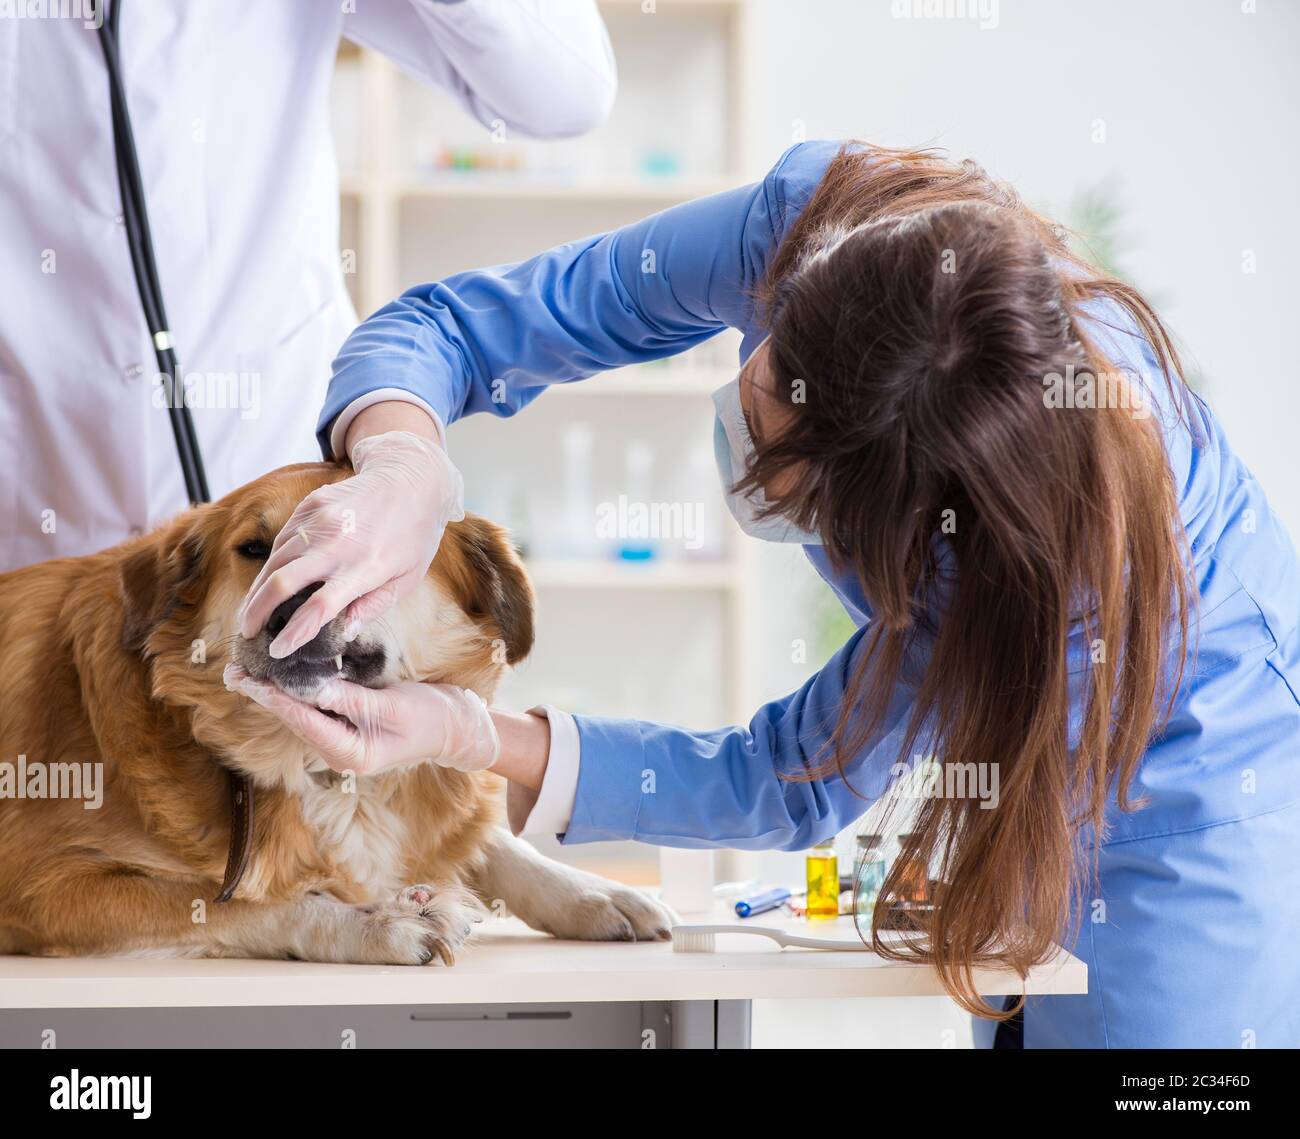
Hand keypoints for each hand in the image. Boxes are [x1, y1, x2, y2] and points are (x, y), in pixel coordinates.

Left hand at [223, 665, 499, 774]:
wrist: (455, 727)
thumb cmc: (429, 717)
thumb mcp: (392, 707)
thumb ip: (352, 700)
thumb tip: (315, 689)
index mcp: (350, 753)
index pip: (305, 721)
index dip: (275, 698)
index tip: (249, 680)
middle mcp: (340, 751)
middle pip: (295, 719)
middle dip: (265, 694)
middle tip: (234, 671)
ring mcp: (343, 740)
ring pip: (301, 713)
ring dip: (276, 691)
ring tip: (246, 671)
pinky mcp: (348, 725)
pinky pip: (316, 708)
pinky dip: (297, 690)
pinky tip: (281, 675)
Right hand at [237, 430, 463, 658]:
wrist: (411, 479)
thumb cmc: (414, 537)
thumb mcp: (406, 578)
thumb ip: (374, 605)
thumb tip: (344, 633)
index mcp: (367, 567)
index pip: (321, 606)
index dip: (295, 632)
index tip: (277, 650)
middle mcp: (339, 543)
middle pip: (283, 582)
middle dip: (257, 612)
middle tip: (246, 634)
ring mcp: (321, 520)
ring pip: (274, 560)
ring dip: (257, 590)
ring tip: (251, 612)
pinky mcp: (311, 504)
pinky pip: (283, 539)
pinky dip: (271, 563)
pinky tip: (268, 580)